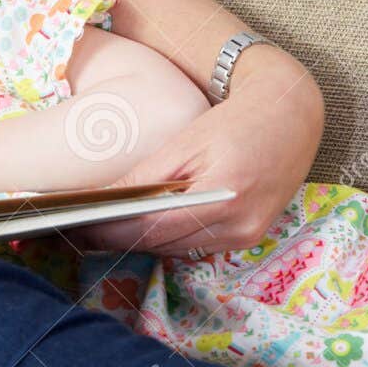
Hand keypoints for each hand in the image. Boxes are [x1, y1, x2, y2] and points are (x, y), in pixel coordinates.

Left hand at [66, 62, 321, 256]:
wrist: (290, 117)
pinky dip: (169, 239)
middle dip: (119, 239)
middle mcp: (239, 225)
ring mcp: (247, 235)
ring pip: (178, 249)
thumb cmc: (234, 122)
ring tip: (103, 231)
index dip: (110, 230)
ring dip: (142, 242)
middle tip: (81, 232)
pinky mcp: (250, 237)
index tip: (77, 225)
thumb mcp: (186, 143)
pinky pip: (198, 246)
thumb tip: (105, 198)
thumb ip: (148, 176)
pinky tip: (145, 228)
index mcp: (222, 197)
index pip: (151, 226)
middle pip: (162, 243)